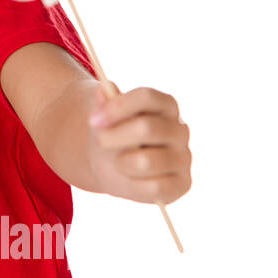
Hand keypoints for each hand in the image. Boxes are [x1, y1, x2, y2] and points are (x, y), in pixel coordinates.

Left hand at [86, 84, 191, 204]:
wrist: (114, 167)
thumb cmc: (112, 138)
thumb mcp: (103, 121)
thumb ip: (103, 106)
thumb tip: (103, 90)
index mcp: (166, 105)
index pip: (147, 97)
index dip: (118, 107)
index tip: (93, 120)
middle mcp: (180, 129)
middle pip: (146, 127)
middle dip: (113, 137)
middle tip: (101, 142)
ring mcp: (184, 157)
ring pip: (147, 161)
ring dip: (122, 163)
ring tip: (121, 163)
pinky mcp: (183, 183)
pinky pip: (156, 187)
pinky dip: (134, 185)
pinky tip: (132, 180)